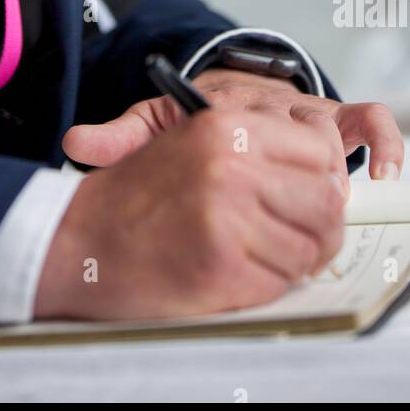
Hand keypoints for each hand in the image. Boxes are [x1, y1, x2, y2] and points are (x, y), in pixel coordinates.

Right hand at [36, 106, 347, 320]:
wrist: (78, 238)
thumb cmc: (136, 192)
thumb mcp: (186, 137)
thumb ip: (257, 143)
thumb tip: (331, 159)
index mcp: (225, 124)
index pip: (321, 148)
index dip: (327, 177)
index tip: (315, 193)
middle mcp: (231, 165)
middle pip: (325, 201)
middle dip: (322, 226)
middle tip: (302, 235)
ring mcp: (227, 217)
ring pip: (310, 247)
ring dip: (296, 260)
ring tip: (267, 256)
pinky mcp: (222, 267)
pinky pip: (281, 282)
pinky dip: (271, 286)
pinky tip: (242, 276)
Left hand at [62, 67, 404, 198]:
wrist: (226, 88)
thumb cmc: (192, 117)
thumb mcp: (153, 124)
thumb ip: (121, 136)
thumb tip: (76, 143)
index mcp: (226, 109)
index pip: (243, 128)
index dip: (252, 169)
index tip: (247, 202)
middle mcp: (271, 106)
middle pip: (298, 142)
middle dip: (305, 190)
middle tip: (301, 234)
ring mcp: (308, 110)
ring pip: (334, 138)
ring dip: (336, 178)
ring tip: (330, 218)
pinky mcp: (336, 117)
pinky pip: (370, 122)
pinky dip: (383, 147)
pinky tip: (385, 180)